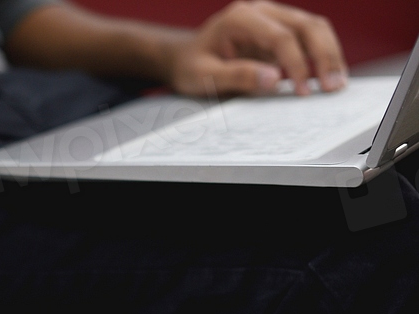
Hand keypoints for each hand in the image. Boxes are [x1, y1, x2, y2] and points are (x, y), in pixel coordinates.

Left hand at [168, 0, 347, 96]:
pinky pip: (311, 37)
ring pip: (314, 28)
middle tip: (332, 86)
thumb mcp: (204, 76)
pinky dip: (324, 55)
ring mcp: (275, 17)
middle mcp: (262, 10)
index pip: (280, 36)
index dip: (296, 63)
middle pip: (305, 26)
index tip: (302, 90)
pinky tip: (330, 75)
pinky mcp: (283, 29)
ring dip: (330, 54)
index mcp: (240, 18)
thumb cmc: (192, 67)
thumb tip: (272, 79)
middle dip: (323, 56)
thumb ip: (236, 76)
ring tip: (337, 82)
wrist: (187, 58)